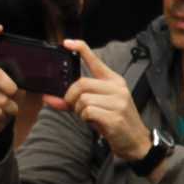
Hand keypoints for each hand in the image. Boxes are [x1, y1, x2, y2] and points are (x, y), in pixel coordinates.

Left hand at [56, 41, 153, 162]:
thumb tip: (48, 98)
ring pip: (83, 99)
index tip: (67, 42)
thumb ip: (72, 101)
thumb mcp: (94, 107)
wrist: (134, 141)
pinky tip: (95, 122)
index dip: (81, 49)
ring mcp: (118, 101)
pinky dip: (85, 118)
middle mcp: (117, 87)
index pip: (95, 60)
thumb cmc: (112, 121)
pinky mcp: (115, 116)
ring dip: (79, 111)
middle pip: (81, 84)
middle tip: (75, 107)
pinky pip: (88, 112)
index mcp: (113, 80)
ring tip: (90, 116)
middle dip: (71, 97)